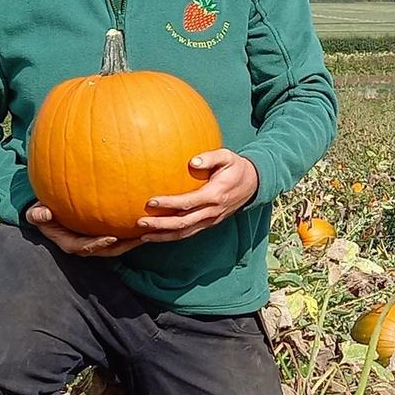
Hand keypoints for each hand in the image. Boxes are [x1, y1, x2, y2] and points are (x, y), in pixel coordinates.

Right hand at [26, 206, 144, 256]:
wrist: (48, 211)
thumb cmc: (42, 212)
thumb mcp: (36, 213)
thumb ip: (38, 214)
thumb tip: (43, 213)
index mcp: (70, 243)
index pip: (86, 247)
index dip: (99, 244)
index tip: (112, 238)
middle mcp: (84, 246)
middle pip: (107, 250)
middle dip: (123, 246)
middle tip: (139, 238)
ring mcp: (94, 242)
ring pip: (116, 246)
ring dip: (131, 242)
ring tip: (147, 234)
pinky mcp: (102, 236)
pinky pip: (118, 237)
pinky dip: (130, 234)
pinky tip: (143, 226)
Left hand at [135, 149, 258, 243]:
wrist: (253, 184)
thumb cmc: (236, 167)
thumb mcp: (228, 156)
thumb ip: (210, 157)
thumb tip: (192, 162)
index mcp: (215, 195)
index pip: (188, 202)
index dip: (169, 204)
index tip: (151, 202)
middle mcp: (212, 211)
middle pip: (183, 223)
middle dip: (161, 224)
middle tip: (141, 222)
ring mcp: (211, 220)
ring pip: (185, 233)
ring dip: (164, 236)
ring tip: (144, 236)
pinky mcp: (209, 223)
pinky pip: (189, 233)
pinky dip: (172, 237)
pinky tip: (157, 236)